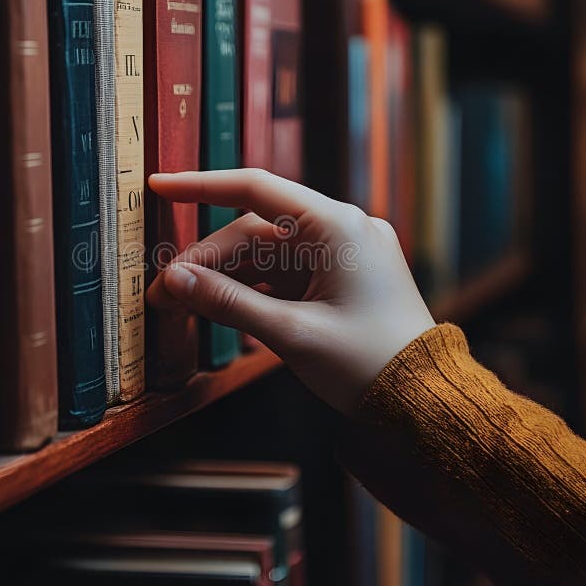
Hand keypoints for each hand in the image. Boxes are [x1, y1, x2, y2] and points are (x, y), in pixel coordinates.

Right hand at [146, 169, 433, 415]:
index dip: (202, 187)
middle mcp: (341, 229)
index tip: (160, 185)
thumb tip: (174, 281)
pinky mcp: (340, 277)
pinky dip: (254, 290)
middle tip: (164, 293)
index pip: (256, 190)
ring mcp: (342, 253)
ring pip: (266, 255)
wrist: (425, 400)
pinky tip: (224, 310)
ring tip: (186, 306)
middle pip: (255, 232)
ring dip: (227, 278)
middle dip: (207, 261)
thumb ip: (229, 304)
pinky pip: (285, 274)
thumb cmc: (369, 365)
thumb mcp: (293, 334)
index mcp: (337, 227)